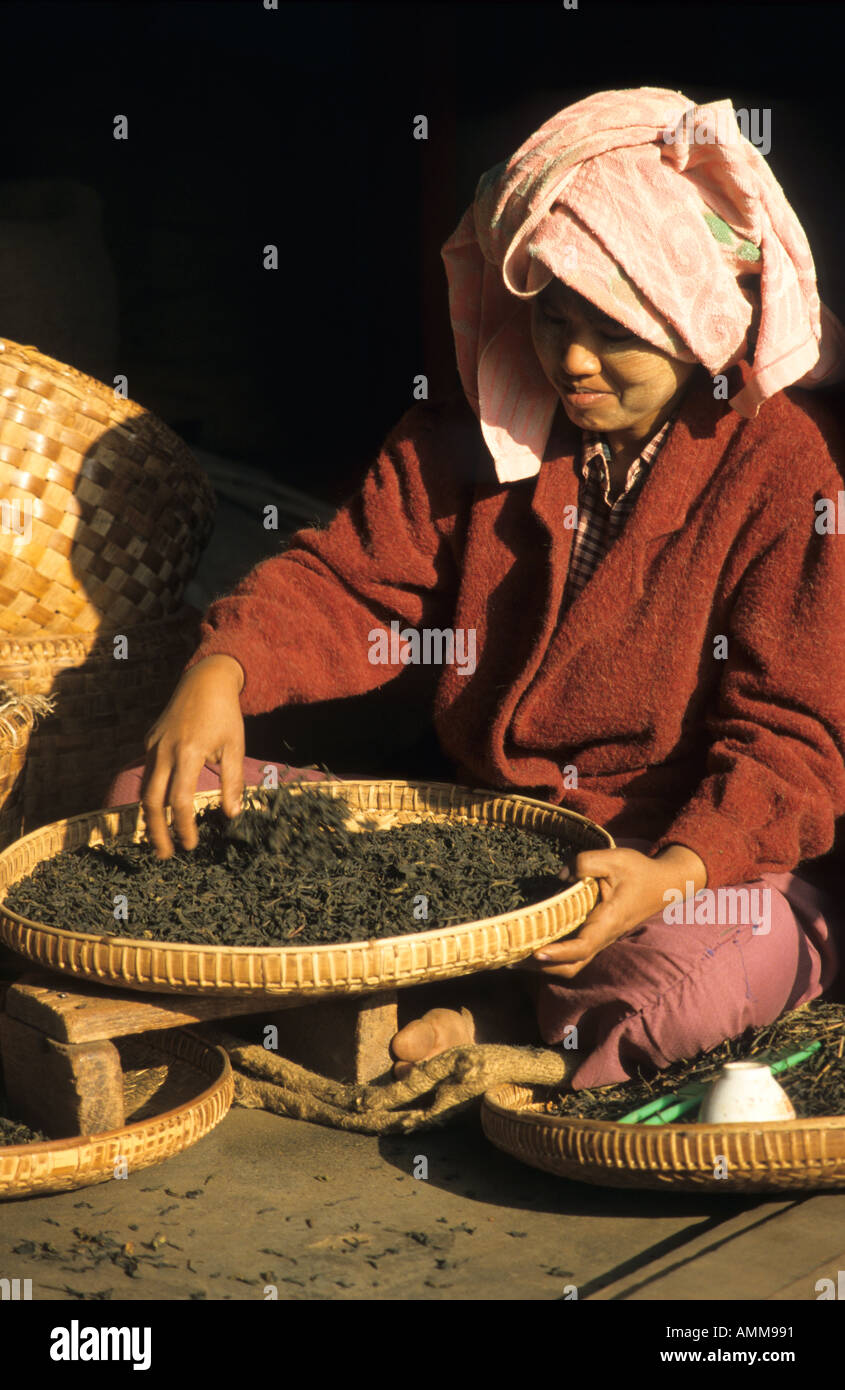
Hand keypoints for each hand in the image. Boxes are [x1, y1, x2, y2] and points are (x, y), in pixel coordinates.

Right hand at [141, 654, 245, 859]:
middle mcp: (165, 750)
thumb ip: (233, 782)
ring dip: (151, 817)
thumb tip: (231, 815)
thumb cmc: (225, 715)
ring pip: (144, 788)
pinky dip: (151, 795)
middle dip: (157, 832)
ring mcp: (153, 745)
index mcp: (189, 752)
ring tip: (160, 838)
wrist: (205, 680)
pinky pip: (147, 773)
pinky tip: (161, 810)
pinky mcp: (149, 741)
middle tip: (165, 855)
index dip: (184, 827)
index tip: (191, 845)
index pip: (180, 800)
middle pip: (151, 801)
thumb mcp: (235, 746)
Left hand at [529, 844, 706, 978]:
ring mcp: (599, 939)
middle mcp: (602, 937)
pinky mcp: (595, 935)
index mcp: (607, 922)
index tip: (536, 953)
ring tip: (514, 955)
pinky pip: (573, 953)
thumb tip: (560, 876)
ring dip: (544, 965)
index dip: (558, 953)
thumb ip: (585, 863)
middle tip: (511, 957)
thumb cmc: (638, 870)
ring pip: (571, 964)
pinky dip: (552, 955)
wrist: (662, 884)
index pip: (581, 947)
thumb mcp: (613, 858)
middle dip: (541, 968)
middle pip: (571, 966)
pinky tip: (531, 943)